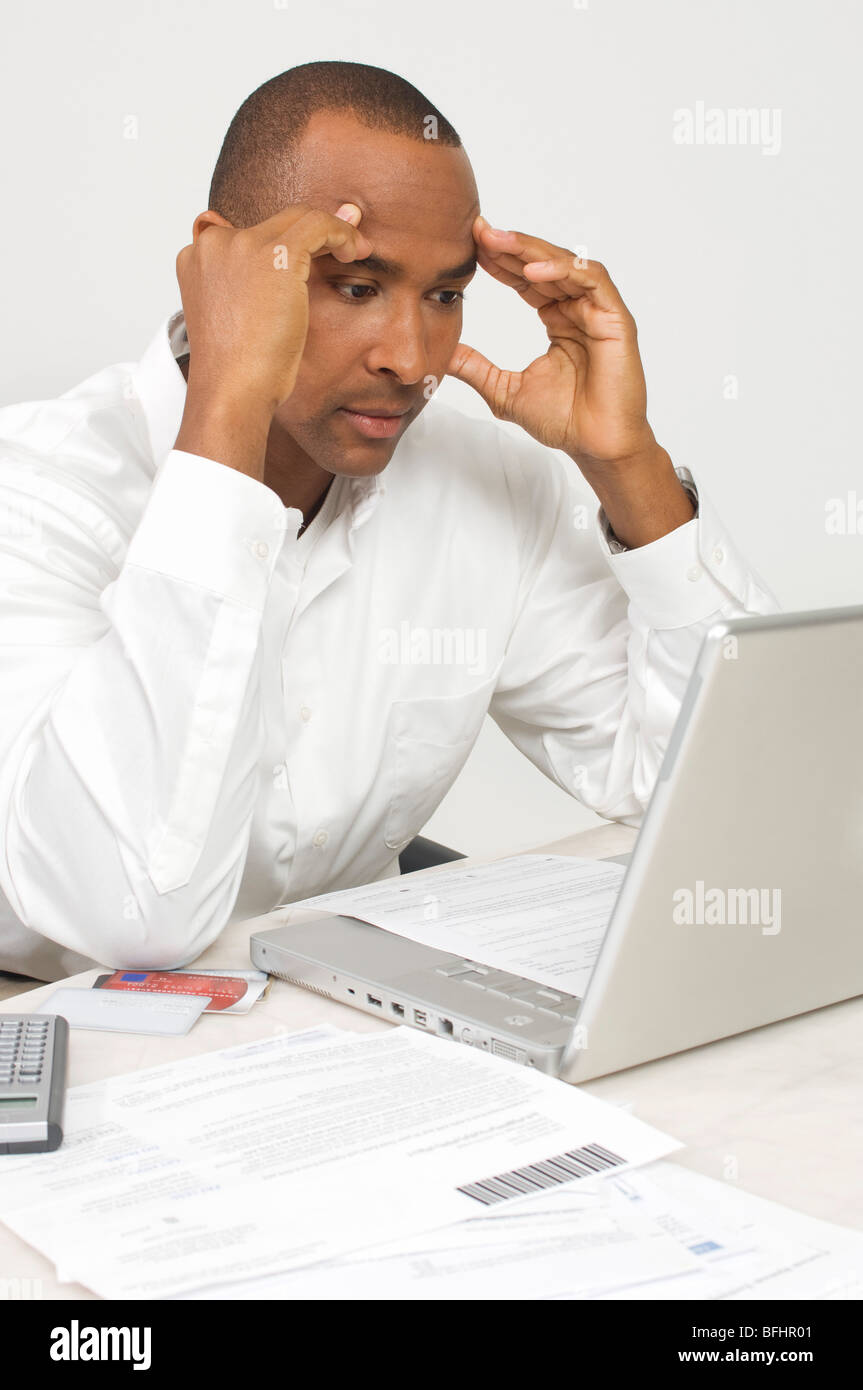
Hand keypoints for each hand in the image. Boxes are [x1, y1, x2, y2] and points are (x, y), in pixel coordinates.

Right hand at [175, 203, 372, 414]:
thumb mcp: (235, 324)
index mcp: (197, 259)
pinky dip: (342, 232)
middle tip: (344, 244)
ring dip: (331, 230)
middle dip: (311, 232)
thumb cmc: (237, 371)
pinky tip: (356, 251)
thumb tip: (288, 267)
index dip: (282, 245)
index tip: (311, 258)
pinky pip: (318, 224)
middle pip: (273, 223)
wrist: (232, 391)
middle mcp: (213, 244)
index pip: (246, 236)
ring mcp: (240, 245)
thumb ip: (247, 289)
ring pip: (297, 217)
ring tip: (355, 250)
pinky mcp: (274, 254)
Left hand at [447, 216, 655, 469]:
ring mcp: (599, 312)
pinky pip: (592, 281)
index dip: (499, 261)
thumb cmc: (563, 421)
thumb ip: (475, 367)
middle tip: (477, 230)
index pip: (526, 280)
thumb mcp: (504, 389)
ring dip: (531, 250)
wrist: (595, 446)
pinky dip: (563, 271)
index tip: (468, 246)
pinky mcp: (616, 319)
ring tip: (497, 242)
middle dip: (510, 246)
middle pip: (543, 264)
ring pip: (566, 265)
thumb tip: (441, 354)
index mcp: (558, 319)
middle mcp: (579, 309)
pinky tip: (533, 270)